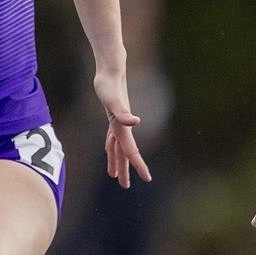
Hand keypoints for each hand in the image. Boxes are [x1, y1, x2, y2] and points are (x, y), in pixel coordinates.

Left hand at [93, 69, 150, 188]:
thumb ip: (122, 112)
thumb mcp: (111, 99)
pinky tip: (108, 151)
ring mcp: (117, 122)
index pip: (131, 151)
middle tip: (126, 185)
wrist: (111, 69)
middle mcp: (122, 127)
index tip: (147, 178)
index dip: (138, 165)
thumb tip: (136, 121)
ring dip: (117, 161)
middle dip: (125, 169)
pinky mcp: (112, 116)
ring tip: (114, 176)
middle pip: (124, 153)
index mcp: (122, 127)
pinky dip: (111, 147)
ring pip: (117, 147)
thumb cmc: (108, 84)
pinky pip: (112, 137)